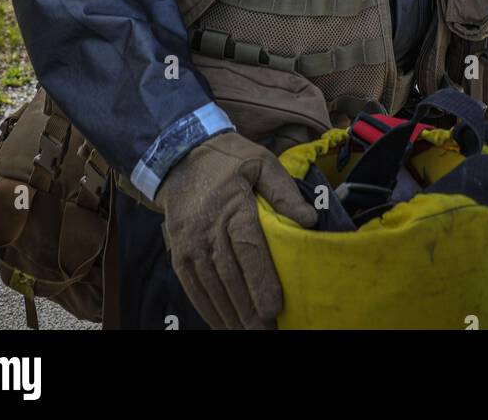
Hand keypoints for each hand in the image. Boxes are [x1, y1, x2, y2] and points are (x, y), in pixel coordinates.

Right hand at [156, 130, 316, 329]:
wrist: (178, 155)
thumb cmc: (227, 159)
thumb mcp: (261, 162)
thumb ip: (284, 191)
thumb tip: (309, 219)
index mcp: (232, 206)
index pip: (248, 249)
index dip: (261, 281)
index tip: (275, 308)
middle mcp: (207, 228)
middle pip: (230, 276)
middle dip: (250, 309)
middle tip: (267, 331)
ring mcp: (189, 243)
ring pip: (212, 287)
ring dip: (231, 315)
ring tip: (250, 333)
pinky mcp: (178, 253)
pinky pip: (193, 288)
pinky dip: (208, 310)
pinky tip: (224, 325)